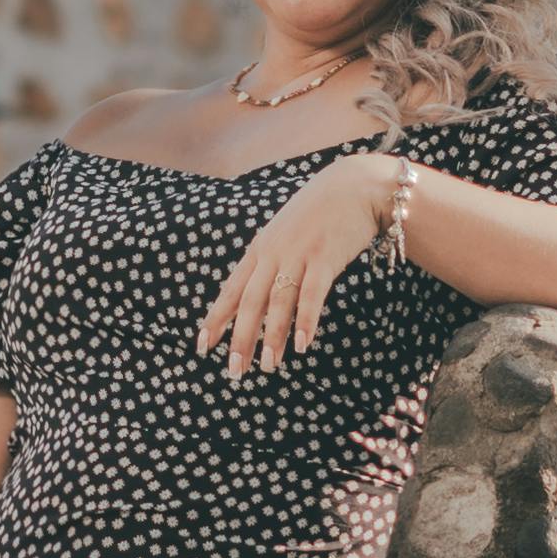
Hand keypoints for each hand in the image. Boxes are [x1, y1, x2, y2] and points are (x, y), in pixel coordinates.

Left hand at [197, 155, 391, 379]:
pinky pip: (312, 294)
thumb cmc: (319, 215)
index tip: (202, 347)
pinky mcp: (324, 257)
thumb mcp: (286, 236)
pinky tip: (303, 345)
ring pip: (278, 301)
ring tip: (268, 366)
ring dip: (272, 336)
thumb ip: (272, 262)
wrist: (354, 186)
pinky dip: (306, 320)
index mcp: (260, 250)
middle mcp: (273, 253)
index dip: (217, 319)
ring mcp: (298, 254)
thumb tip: (262, 298)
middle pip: (250, 301)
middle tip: (235, 371)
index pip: (232, 290)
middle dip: (241, 338)